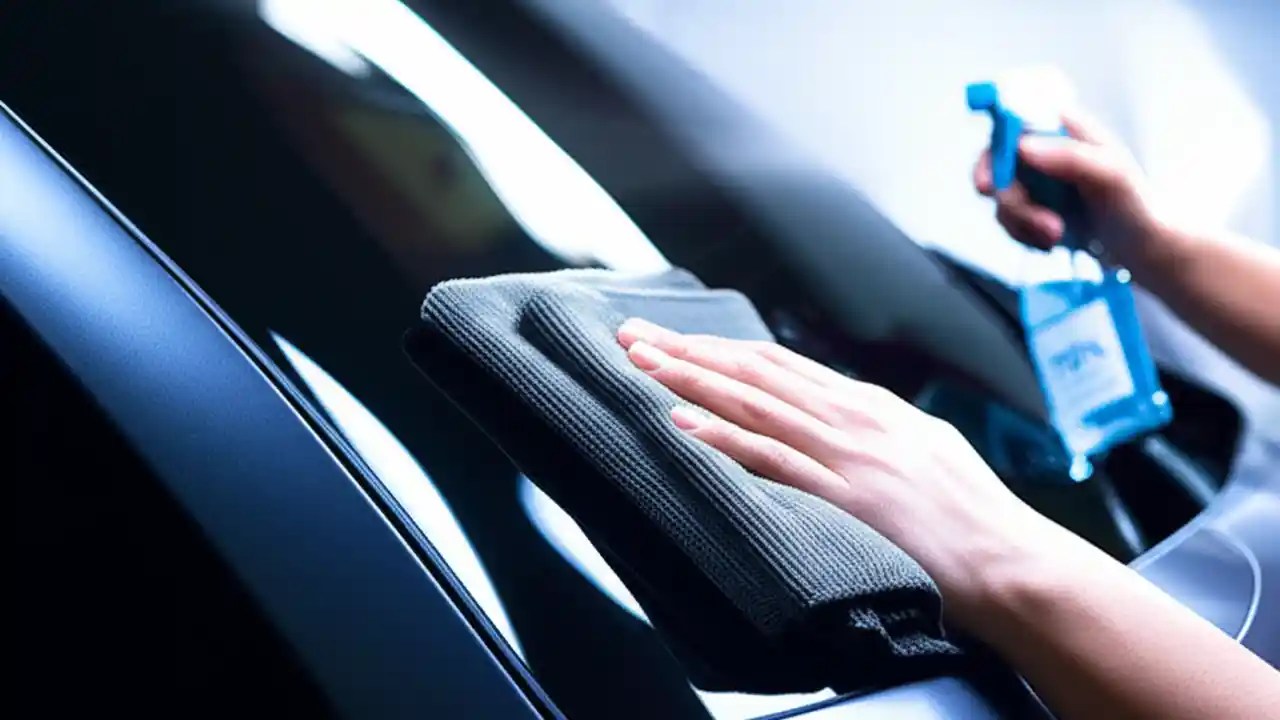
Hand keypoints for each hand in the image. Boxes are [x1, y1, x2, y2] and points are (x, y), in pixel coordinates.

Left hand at [617, 318, 1076, 631]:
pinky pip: (773, 460)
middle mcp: (853, 417)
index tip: (674, 337)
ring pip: (753, 403)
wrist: (1011, 560)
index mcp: (869, 404)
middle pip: (753, 370)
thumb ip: (877, 427)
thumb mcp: (925, 446)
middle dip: (688, 350)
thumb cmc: (972, 512)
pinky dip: (725, 438)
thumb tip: (841, 413)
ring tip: (641, 362)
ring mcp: (847, 454)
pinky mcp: (846, 497)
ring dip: (691, 379)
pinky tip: (684, 423)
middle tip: (633, 333)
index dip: (719, 347)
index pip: (778, 364)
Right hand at [973, 111, 1171, 278]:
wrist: (1145, 249)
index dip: (995, 145)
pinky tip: (1051, 241)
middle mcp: (1045, 149)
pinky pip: (1008, 221)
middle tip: (1039, 223)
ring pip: (1001, 197)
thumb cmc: (1139, 206)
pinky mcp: (1031, 208)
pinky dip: (1023, 236)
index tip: (990, 183)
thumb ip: (1072, 157)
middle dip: (1012, 200)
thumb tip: (1023, 146)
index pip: (1014, 119)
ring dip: (1022, 224)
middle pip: (997, 163)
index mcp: (1065, 128)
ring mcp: (1036, 180)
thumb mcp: (1114, 176)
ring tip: (1057, 235)